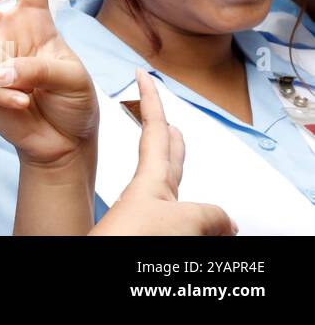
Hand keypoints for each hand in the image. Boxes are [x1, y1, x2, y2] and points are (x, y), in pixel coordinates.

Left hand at [91, 70, 236, 235]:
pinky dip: (182, 207)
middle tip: (164, 115)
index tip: (141, 74)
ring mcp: (146, 215)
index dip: (150, 100)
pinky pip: (173, 216)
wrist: (110, 261)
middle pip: (159, 155)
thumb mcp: (183, 220)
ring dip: (171, 163)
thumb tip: (226, 223)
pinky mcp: (148, 235)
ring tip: (172, 146)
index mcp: (151, 178)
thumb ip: (209, 216)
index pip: (152, 129)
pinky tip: (181, 210)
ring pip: (167, 183)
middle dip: (164, 133)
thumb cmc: (135, 239)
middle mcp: (148, 194)